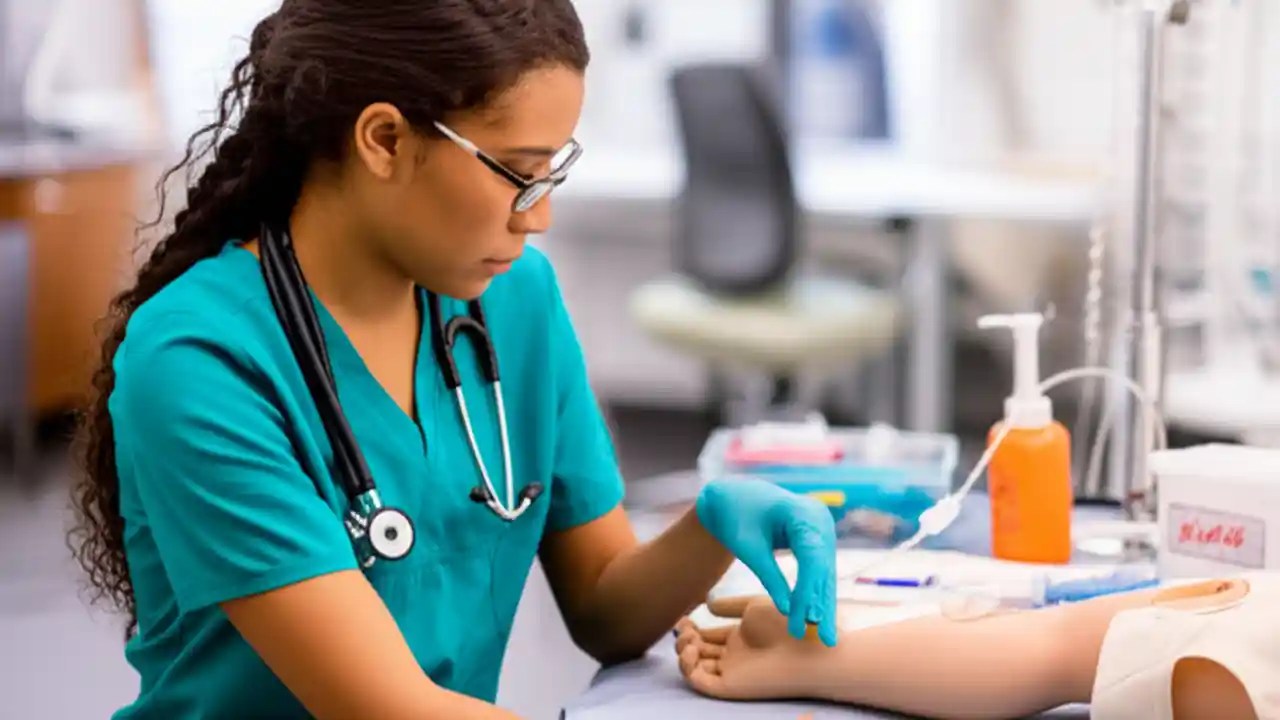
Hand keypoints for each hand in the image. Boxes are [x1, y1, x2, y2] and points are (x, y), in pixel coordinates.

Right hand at [676, 595, 831, 699]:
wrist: (807, 647)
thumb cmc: (789, 623)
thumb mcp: (755, 605)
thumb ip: (731, 605)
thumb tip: (708, 605)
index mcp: (741, 637)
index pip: (707, 636)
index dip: (691, 627)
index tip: (684, 616)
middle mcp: (734, 656)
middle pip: (698, 651)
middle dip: (684, 638)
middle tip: (685, 626)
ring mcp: (730, 671)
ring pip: (694, 667)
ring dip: (683, 651)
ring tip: (689, 637)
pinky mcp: (729, 686)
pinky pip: (699, 682)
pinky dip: (688, 667)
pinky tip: (692, 649)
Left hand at [695, 479, 837, 645]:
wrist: (732, 497)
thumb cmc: (735, 517)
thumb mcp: (748, 547)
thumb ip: (769, 576)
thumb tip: (787, 610)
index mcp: (803, 512)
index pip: (812, 557)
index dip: (811, 591)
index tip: (807, 620)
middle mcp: (819, 519)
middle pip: (824, 568)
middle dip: (822, 604)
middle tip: (825, 639)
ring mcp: (822, 529)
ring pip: (825, 573)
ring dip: (823, 604)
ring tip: (826, 637)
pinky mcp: (818, 541)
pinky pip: (819, 571)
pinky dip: (816, 594)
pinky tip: (819, 619)